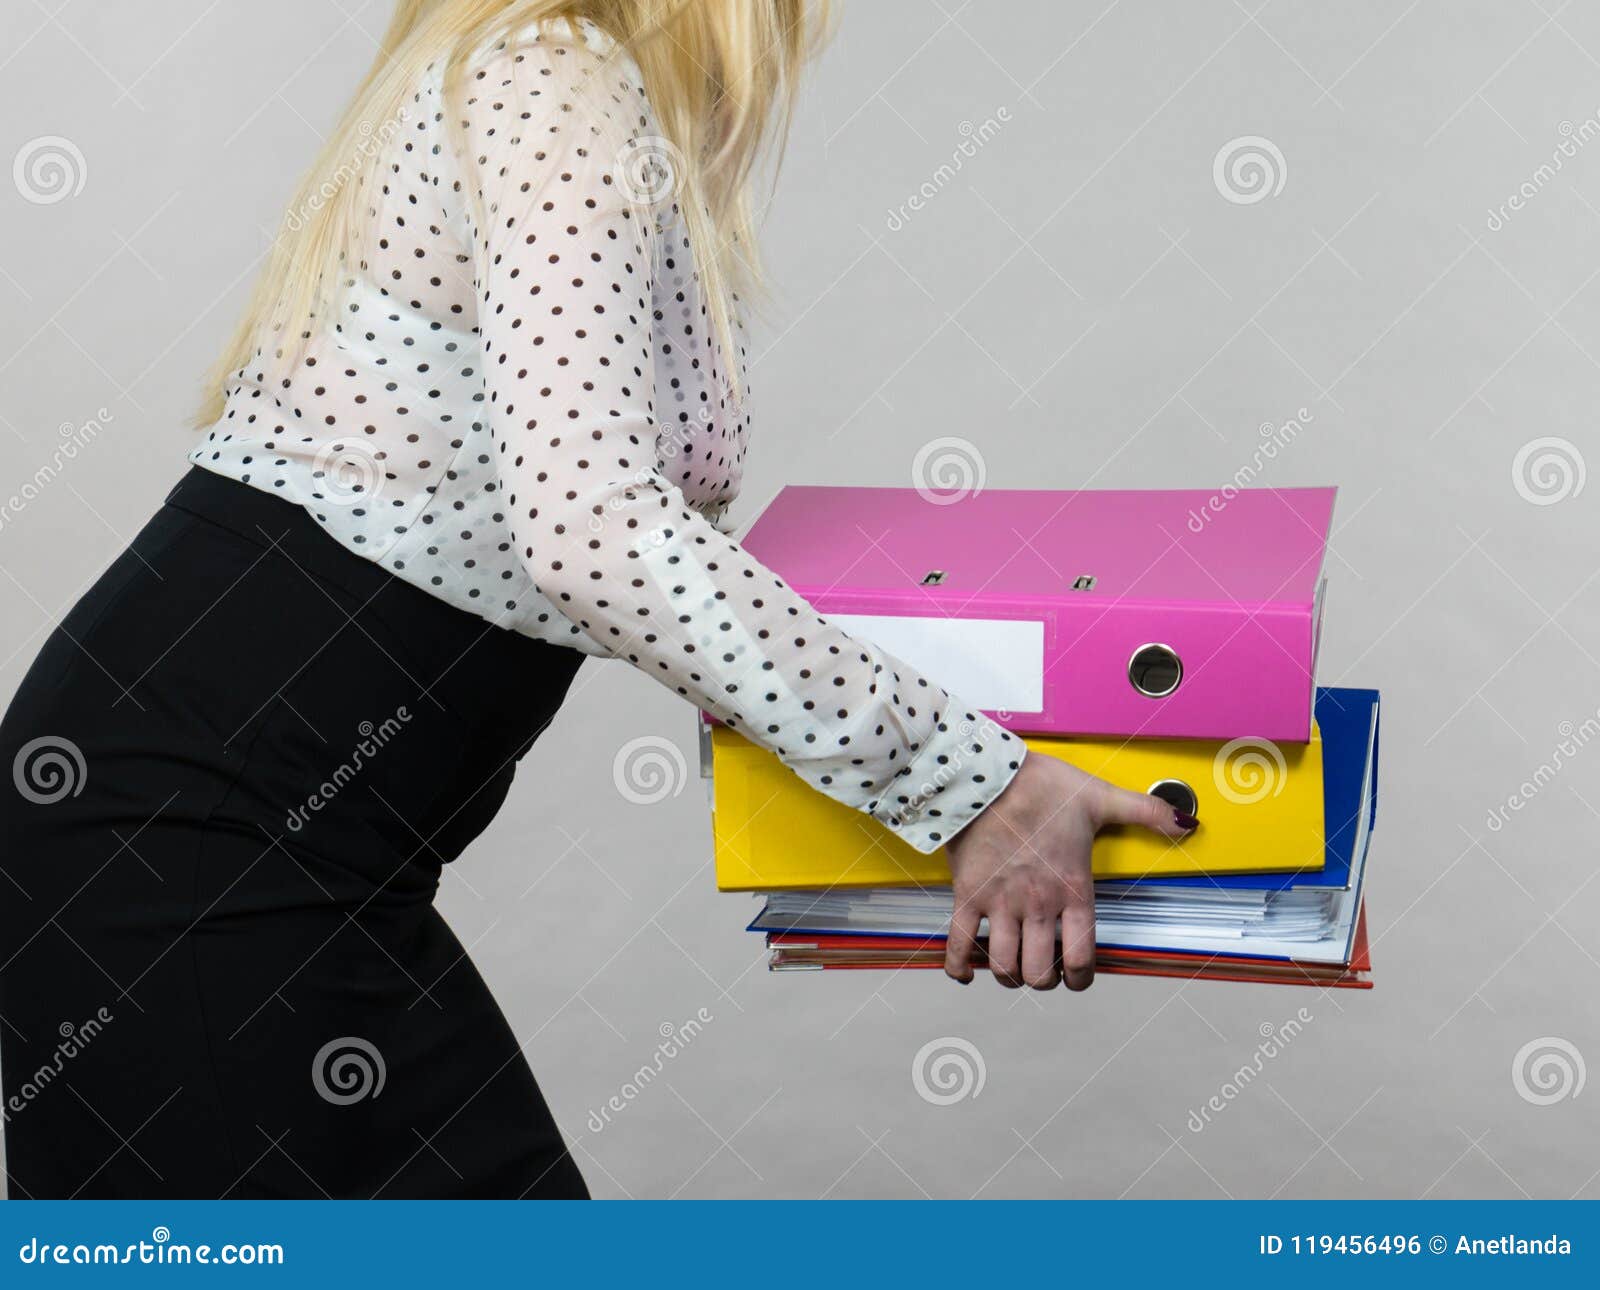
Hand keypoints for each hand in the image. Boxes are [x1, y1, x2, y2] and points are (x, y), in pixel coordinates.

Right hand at [943, 752, 1197, 990]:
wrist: (989, 772)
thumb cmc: (1044, 786)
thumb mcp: (1101, 798)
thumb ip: (1147, 812)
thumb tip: (1189, 822)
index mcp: (1072, 889)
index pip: (1082, 959)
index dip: (1080, 979)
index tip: (1075, 975)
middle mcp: (1037, 905)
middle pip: (1039, 974)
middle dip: (1043, 979)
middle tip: (1042, 967)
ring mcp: (1000, 902)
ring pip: (1002, 966)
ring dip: (1008, 974)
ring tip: (1011, 964)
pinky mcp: (968, 893)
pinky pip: (959, 943)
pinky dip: (958, 965)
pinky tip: (964, 972)